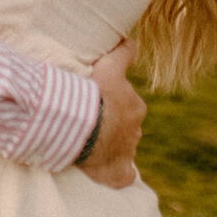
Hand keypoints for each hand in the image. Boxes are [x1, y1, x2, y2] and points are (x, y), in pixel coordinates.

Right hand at [79, 38, 144, 189]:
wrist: (81, 123)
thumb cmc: (92, 93)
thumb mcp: (109, 66)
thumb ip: (123, 53)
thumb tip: (134, 40)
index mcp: (135, 107)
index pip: (128, 105)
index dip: (113, 104)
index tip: (98, 103)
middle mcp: (135, 130)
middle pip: (126, 127)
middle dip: (112, 126)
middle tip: (88, 122)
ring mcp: (126, 152)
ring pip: (122, 148)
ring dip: (109, 147)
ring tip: (87, 144)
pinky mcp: (116, 171)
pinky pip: (122, 176)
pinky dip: (118, 175)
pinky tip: (108, 173)